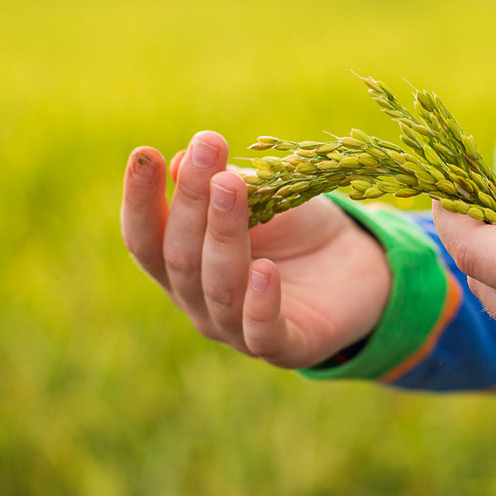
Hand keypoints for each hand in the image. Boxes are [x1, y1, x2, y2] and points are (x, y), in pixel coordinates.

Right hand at [120, 130, 390, 368]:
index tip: (145, 153)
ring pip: (219, 288)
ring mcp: (237, 331)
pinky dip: (261, 302)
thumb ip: (222, 184)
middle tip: (205, 147)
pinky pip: (264, 331)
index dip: (140, 199)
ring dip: (223, 234)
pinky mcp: (286, 348)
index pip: (146, 238)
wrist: (355, 264)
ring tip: (230, 186)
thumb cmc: (294, 229)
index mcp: (181, 267)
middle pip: (180, 257)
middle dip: (190, 199)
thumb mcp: (262, 196)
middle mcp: (198, 303)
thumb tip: (180, 160)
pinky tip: (265, 269)